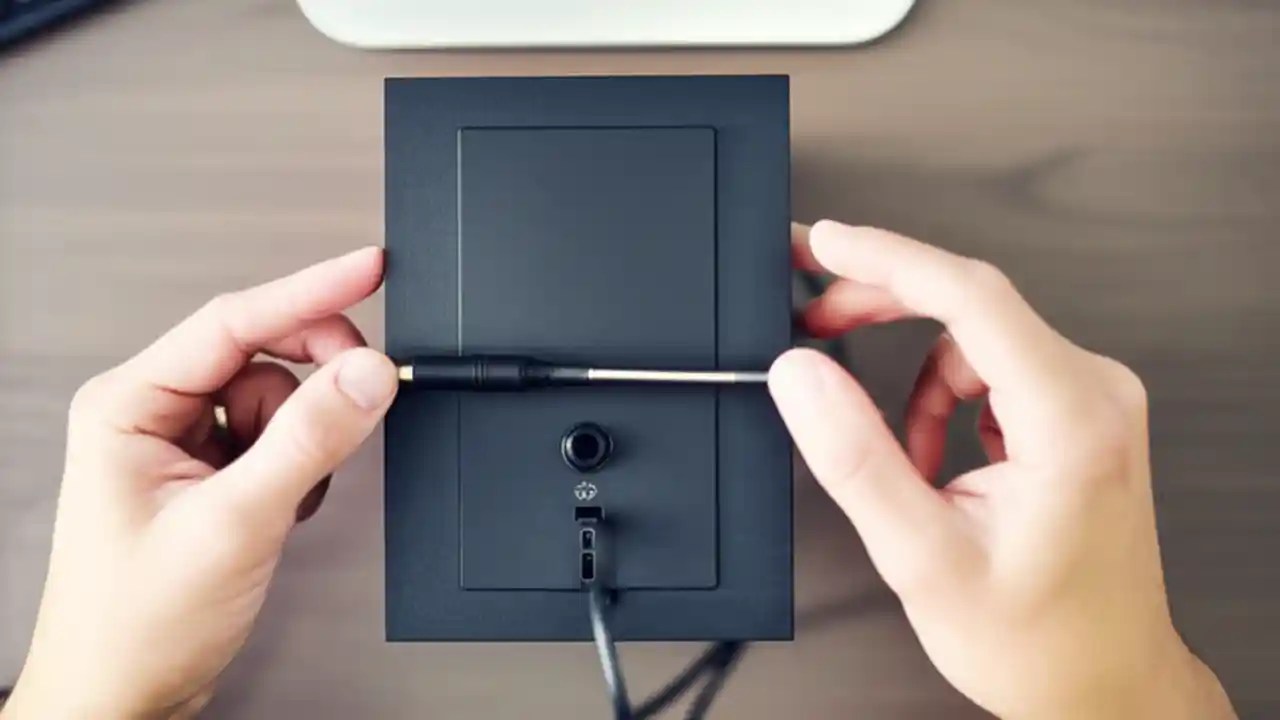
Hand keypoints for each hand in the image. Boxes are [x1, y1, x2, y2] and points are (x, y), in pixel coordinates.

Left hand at [3, 248, 397, 718]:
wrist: (122, 696)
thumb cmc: (134, 622)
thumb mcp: (233, 523)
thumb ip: (308, 441)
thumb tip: (365, 374)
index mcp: (129, 403)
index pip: (234, 321)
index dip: (311, 291)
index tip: (370, 268)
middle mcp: (153, 413)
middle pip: (263, 354)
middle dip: (314, 382)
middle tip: (363, 399)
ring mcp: (183, 444)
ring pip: (279, 399)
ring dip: (305, 441)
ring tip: (287, 497)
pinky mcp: (211, 473)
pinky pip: (280, 438)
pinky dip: (301, 467)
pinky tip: (284, 507)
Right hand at [771, 222, 1235, 719]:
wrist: (1102, 682)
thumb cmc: (1038, 638)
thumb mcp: (922, 556)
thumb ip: (855, 457)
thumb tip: (803, 376)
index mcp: (1070, 420)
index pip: (971, 298)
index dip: (887, 259)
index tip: (825, 243)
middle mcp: (1094, 393)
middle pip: (970, 304)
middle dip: (883, 303)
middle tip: (815, 318)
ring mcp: (1091, 400)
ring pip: (974, 339)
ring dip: (916, 383)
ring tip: (899, 460)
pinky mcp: (1076, 412)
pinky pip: (991, 370)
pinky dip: (945, 402)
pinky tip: (933, 460)